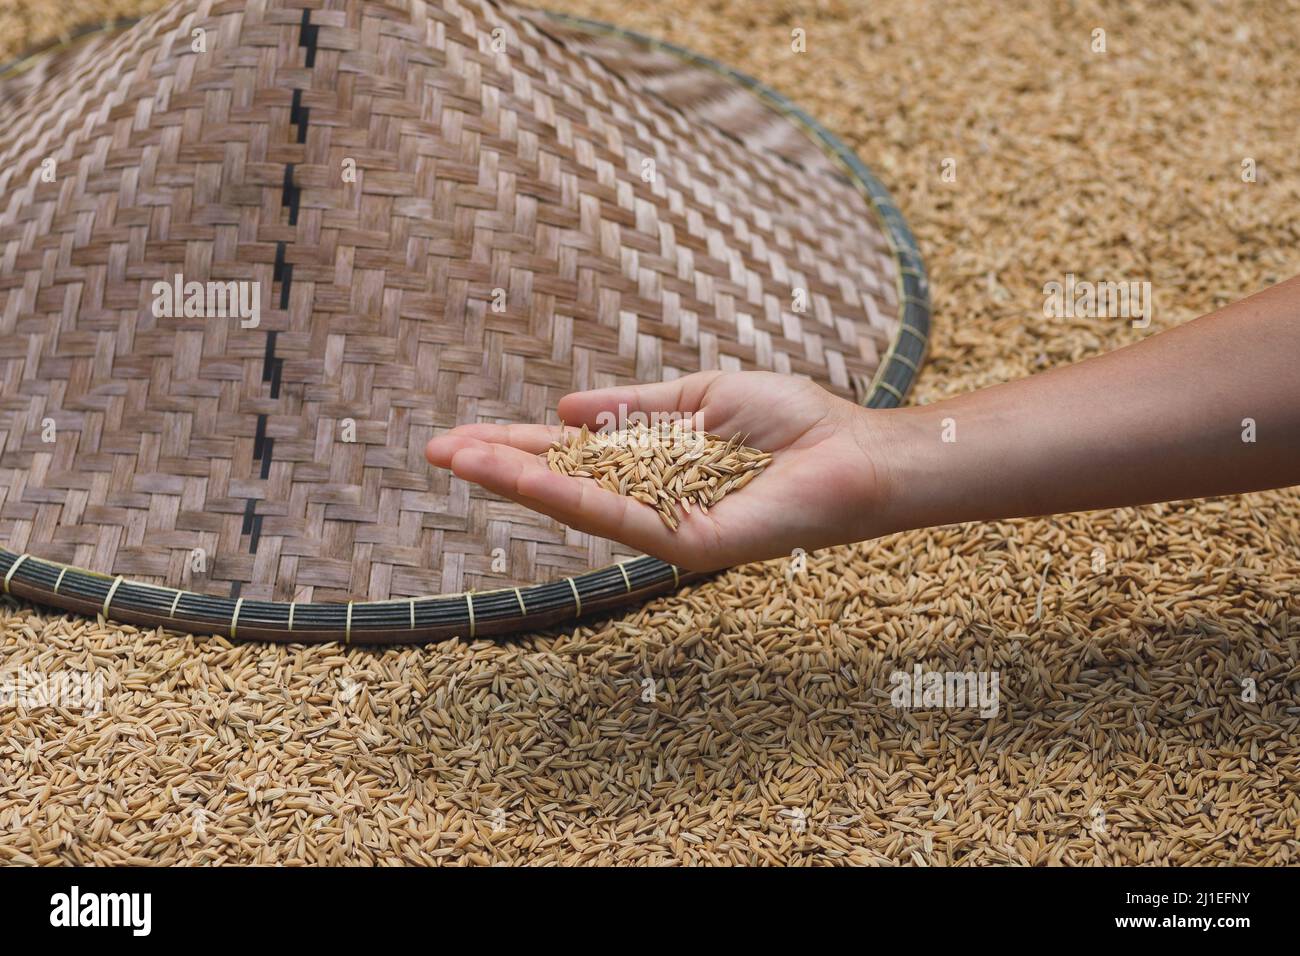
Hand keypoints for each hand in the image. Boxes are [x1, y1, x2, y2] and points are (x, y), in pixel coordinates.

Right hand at [424, 371, 894, 571]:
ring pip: (577, 503)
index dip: (518, 445)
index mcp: (652, 465)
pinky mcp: (688, 544)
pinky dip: (569, 497)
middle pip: (562, 482)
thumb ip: (634, 406)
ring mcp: (664, 525)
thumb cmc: (791, 421)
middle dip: (498, 466)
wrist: (853, 450)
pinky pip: (620, 518)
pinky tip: (525, 480)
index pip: (572, 456)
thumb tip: (564, 410)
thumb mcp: (699, 398)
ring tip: (458, 459)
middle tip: (434, 448)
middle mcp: (650, 499)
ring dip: (515, 481)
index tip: (463, 435)